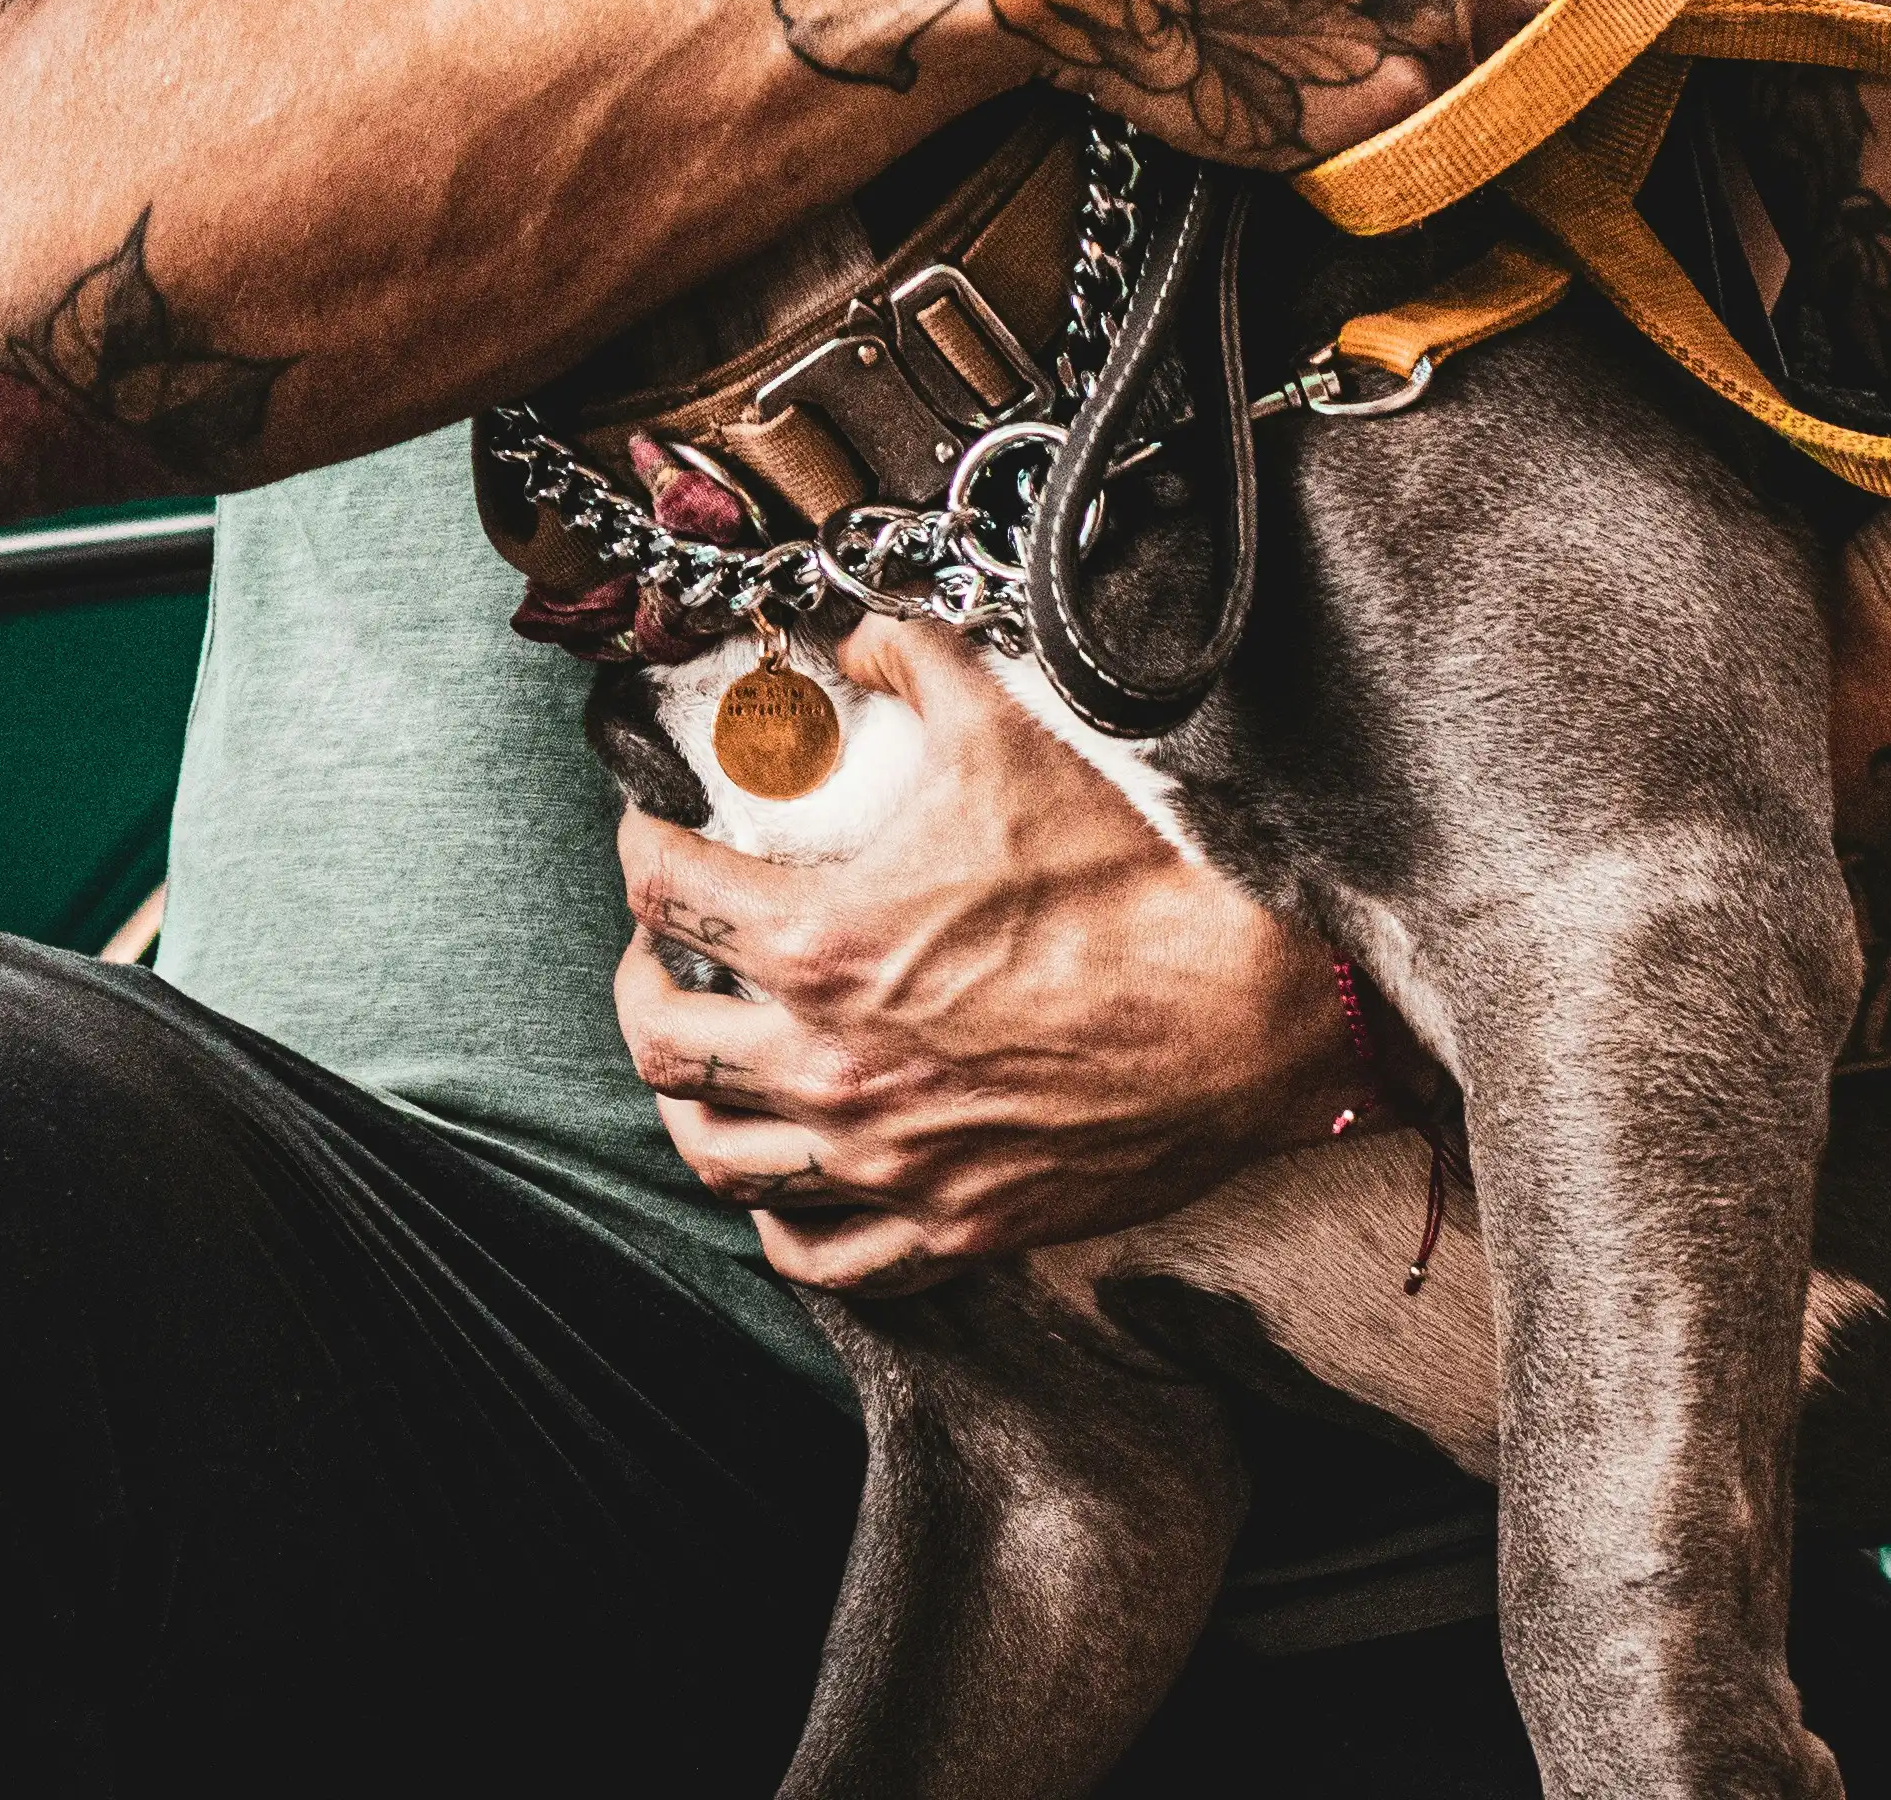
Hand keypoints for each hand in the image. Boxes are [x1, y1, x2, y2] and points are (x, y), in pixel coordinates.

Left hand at [610, 617, 1355, 1290]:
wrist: (1249, 1010)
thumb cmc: (1131, 882)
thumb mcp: (1009, 737)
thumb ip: (915, 667)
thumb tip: (861, 638)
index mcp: (826, 945)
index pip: (665, 892)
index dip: (641, 846)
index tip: (656, 831)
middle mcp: (833, 1067)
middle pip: (660, 1038)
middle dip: (644, 978)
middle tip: (668, 944)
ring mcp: (887, 1160)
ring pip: (713, 1155)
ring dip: (691, 1098)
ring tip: (711, 1051)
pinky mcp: (951, 1224)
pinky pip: (819, 1253)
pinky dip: (779, 1217)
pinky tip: (784, 1171)